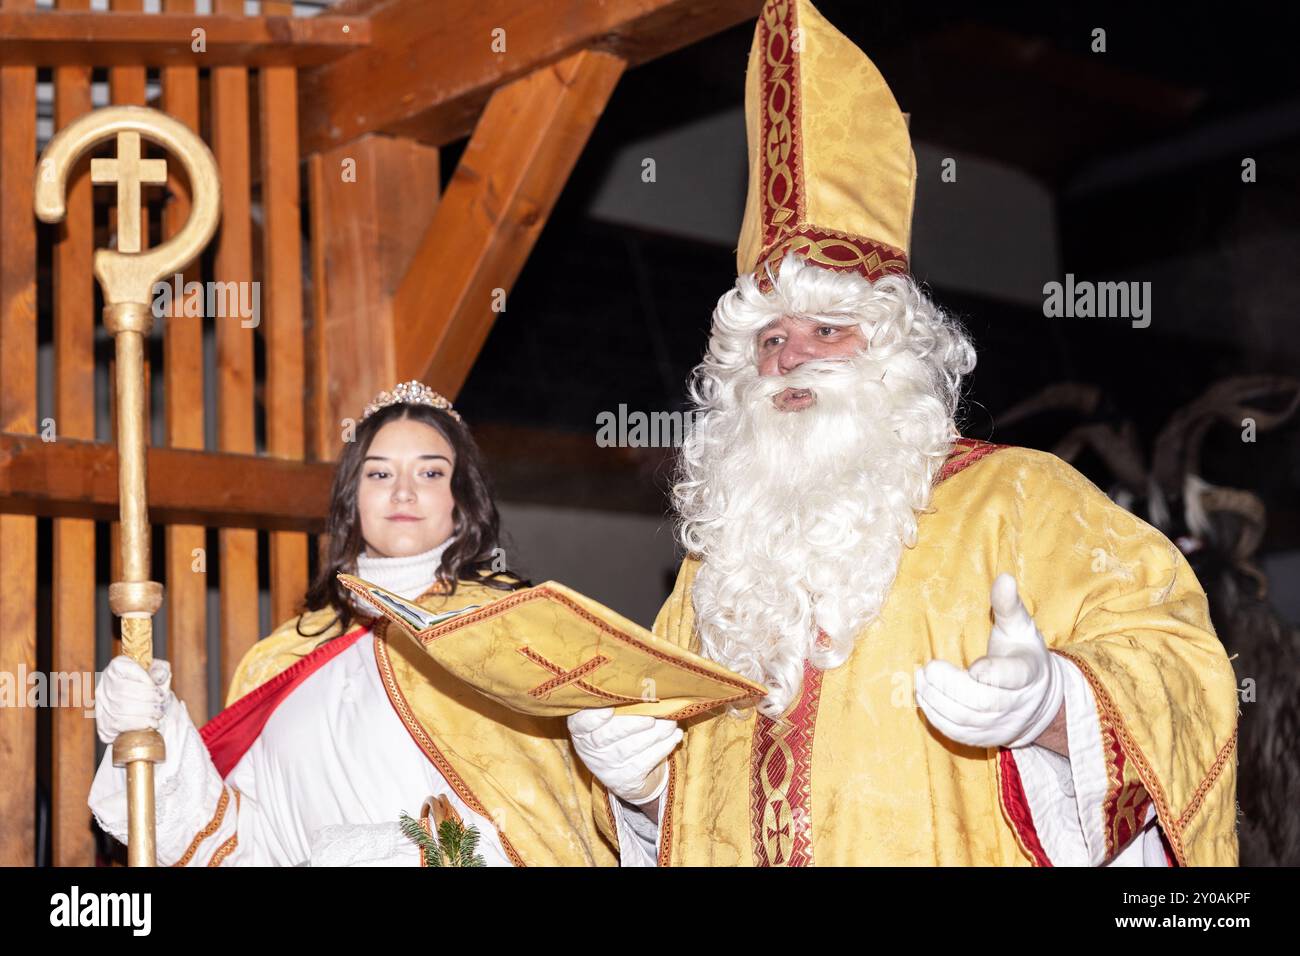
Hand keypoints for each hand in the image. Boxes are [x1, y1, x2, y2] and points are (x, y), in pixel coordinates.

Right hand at [94, 655, 173, 744]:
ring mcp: (102, 705)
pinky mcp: (104, 723)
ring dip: (145, 713)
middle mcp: (105, 685)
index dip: (145, 680)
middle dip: (147, 698)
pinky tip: (150, 723)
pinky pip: (118, 725)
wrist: (144, 705)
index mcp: (117, 667)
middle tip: (161, 702)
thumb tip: (159, 676)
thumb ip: (161, 670)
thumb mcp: (158, 672)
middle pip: (122, 691)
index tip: (158, 688)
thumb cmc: (151, 685)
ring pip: (120, 709)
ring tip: (158, 713)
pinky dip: (137, 725)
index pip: (128, 670)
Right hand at [567, 707, 681, 804]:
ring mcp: (607, 766)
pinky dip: (662, 748)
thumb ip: (616, 700)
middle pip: (608, 737)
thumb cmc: (617, 728)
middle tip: (651, 716)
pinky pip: (645, 763)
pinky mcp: (626, 779)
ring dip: (654, 735)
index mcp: (581, 728)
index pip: (582, 723)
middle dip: (631, 725)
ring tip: (671, 723)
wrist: (624, 770)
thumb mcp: (607, 715)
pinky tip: (674, 736)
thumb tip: (641, 684)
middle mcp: (590, 748)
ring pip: (630, 749)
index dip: (594, 718)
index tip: (608, 710)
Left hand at [914, 574, 1063, 749]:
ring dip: (939, 701)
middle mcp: (1019, 702)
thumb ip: (1009, 606)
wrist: (1039, 700)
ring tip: (921, 680)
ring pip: (969, 720)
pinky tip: (924, 698)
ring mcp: (1004, 724)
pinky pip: (960, 734)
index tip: (974, 667)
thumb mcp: (1020, 628)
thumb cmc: (1021, 654)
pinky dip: (938, 718)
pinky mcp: (988, 738)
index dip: (995, 674)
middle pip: (984, 701)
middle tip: (929, 668)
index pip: (1014, 675)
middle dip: (952, 686)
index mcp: (1029, 671)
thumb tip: (1005, 577)